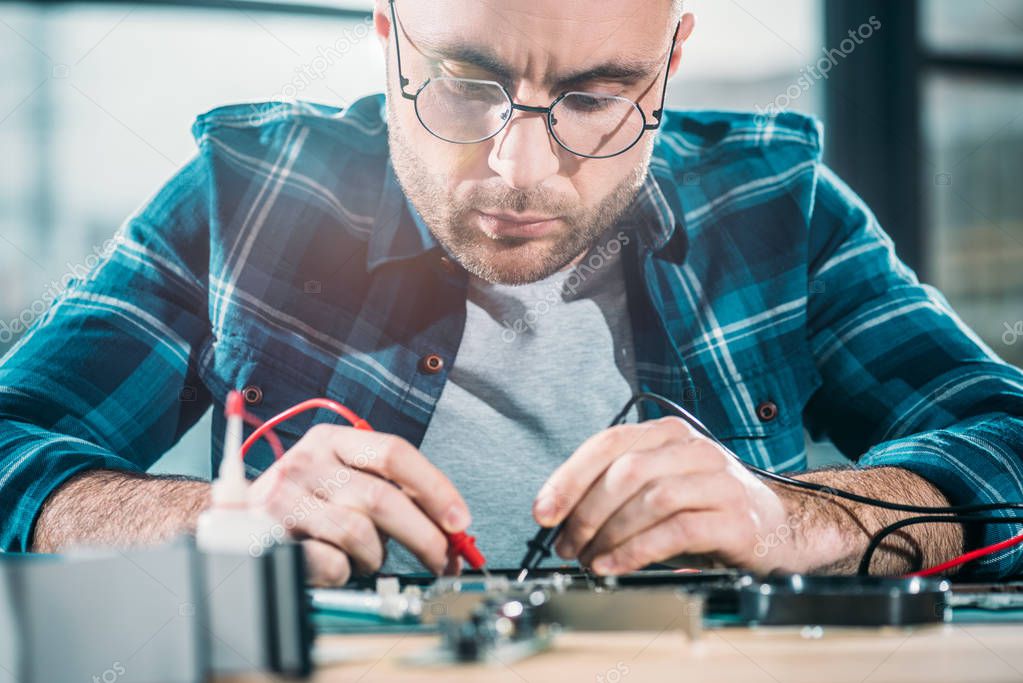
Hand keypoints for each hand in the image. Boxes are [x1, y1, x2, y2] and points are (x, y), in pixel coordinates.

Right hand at [248, 424, 470, 585]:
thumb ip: (386, 488)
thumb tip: (448, 521)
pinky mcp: (271, 539)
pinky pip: (332, 563)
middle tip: (444, 560)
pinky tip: (336, 565)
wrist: (232, 522)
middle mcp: (305, 463)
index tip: (459, 519)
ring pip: (360, 535)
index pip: (394, 453)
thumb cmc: (300, 501)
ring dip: (376, 556)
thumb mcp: (337, 476)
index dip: (434, 487)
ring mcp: (284, 500)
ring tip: (367, 558)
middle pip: (383, 498)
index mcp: (330, 439)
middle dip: (425, 536)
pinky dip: (345, 571)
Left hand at [533, 416, 793, 574]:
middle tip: (566, 545)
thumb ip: (617, 491)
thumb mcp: (660, 488)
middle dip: (585, 513)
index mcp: (669, 434)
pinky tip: (615, 565)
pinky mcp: (735, 517)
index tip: (543, 512)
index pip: (608, 443)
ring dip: (608, 534)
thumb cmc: (707, 510)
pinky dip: (636, 551)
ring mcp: (718, 481)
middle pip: (625, 472)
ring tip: (590, 559)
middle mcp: (694, 450)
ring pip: (649, 499)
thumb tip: (560, 517)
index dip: (568, 477)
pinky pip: (675, 531)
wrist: (779, 528)